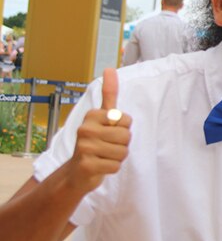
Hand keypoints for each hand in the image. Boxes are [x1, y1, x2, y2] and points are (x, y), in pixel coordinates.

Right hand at [67, 68, 131, 195]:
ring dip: (117, 157)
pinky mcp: (86, 165)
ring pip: (123, 152)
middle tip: (107, 146)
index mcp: (92, 115)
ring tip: (104, 156)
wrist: (76, 172)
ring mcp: (84, 147)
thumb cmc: (94, 141)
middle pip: (126, 136)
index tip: (109, 131)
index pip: (127, 120)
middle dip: (122, 144)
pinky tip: (100, 166)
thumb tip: (110, 67)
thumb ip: (109, 94)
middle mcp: (85, 129)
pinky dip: (112, 168)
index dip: (123, 128)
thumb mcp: (102, 116)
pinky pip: (115, 166)